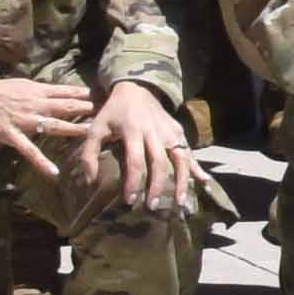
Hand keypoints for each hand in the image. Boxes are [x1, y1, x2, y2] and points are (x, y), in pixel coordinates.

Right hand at [0, 68, 98, 177]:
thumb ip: (43, 90)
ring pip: (55, 126)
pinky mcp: (14, 135)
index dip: (86, 95)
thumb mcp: (25, 84)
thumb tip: (62, 91)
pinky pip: (30, 150)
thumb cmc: (0, 90)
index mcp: (39, 91)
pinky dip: (42, 162)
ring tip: (93, 136)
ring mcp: (26, 121)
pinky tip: (54, 173)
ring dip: (74, 130)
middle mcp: (36, 105)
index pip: (68, 92)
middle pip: (67, 107)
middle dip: (88, 111)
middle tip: (107, 115)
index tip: (103, 97)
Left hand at [85, 82, 197, 217]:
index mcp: (132, 130)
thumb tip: (91, 182)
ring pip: (180, 158)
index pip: (135, 161)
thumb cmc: (113, 112)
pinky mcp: (178, 131)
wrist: (136, 88)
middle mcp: (154, 131)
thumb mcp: (96, 129)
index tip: (130, 201)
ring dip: (182, 181)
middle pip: (160, 163)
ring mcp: (169, 131)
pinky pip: (189, 151)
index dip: (133, 182)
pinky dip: (197, 166)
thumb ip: (89, 154)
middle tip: (151, 206)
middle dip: (157, 186)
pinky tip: (204, 180)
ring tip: (179, 202)